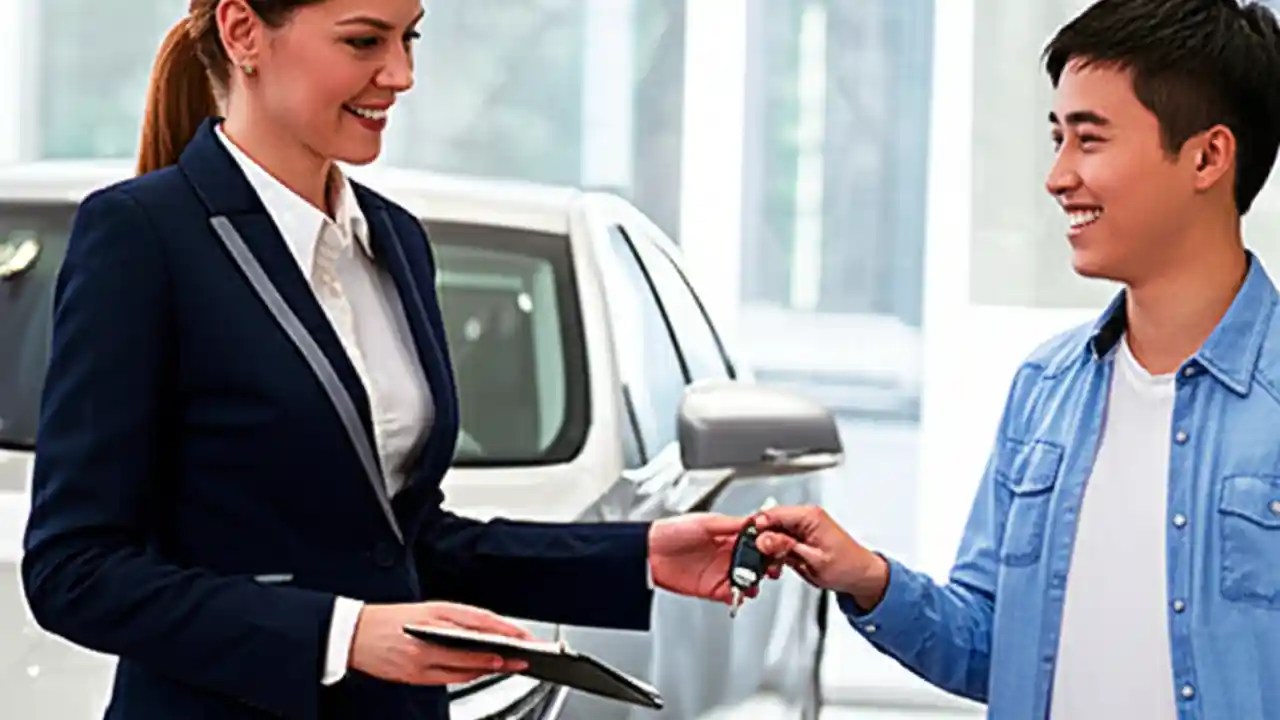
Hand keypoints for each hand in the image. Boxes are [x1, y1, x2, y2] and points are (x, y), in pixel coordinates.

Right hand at [349, 601, 531, 685]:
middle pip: (475, 650)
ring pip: (465, 668)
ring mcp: (421, 659)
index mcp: (433, 614)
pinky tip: (480, 672)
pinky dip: (468, 675)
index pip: (478, 621)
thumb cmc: (388, 618)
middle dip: (503, 656)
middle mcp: (429, 637)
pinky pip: (449, 679)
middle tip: (524, 658)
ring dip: (488, 668)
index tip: (523, 635)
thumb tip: (485, 630)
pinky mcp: (414, 676)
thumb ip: (455, 619)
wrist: (353, 634)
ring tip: (508, 665)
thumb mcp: (424, 609)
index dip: (504, 629)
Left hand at [648, 513, 782, 604]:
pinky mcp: (712, 588)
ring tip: (755, 582)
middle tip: (771, 569)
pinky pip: (731, 594)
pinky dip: (739, 595)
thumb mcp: (706, 522)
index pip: (755, 541)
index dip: (767, 546)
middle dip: (766, 567)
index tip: (776, 548)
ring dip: (754, 583)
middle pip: (755, 563)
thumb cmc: (672, 531)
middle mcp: (727, 554)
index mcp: (728, 536)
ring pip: (747, 580)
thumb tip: (754, 520)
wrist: (649, 552)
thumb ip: (732, 524)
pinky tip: (740, 592)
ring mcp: (720, 572)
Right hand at [752, 505, 889, 611]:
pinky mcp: (800, 537)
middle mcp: (805, 518)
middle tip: (761, 558)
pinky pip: (780, 540)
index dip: (757, 528)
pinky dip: (776, 552)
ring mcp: (802, 527)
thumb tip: (763, 539)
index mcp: (809, 516)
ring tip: (773, 565)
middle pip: (770, 522)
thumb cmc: (847, 567)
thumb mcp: (812, 560)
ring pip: (772, 533)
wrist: (860, 576)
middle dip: (762, 541)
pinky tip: (779, 564)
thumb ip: (785, 547)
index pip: (772, 513)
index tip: (750, 543)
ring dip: (768, 549)